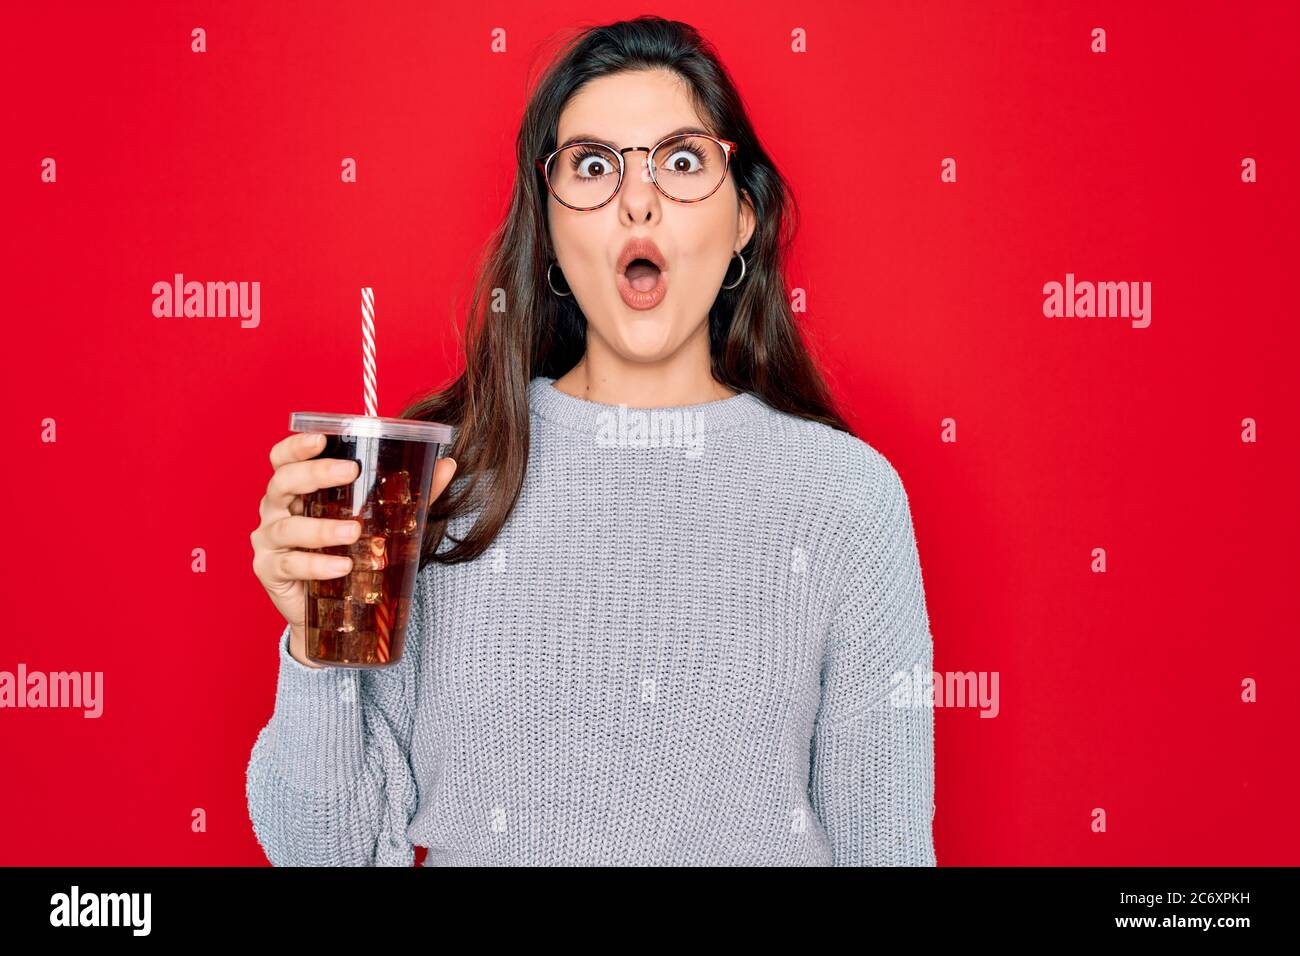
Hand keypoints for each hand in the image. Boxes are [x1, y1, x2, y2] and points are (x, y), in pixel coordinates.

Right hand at [249, 431, 456, 666]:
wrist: (330, 610)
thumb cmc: (348, 552)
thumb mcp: (379, 519)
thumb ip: (410, 494)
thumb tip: (447, 465)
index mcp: (295, 490)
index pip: (283, 459)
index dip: (296, 445)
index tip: (322, 438)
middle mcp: (275, 510)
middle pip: (282, 482)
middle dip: (315, 473)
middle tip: (351, 471)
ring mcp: (268, 542)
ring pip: (288, 527)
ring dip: (322, 528)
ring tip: (354, 532)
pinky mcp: (270, 572)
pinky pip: (291, 565)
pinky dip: (317, 565)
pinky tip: (342, 567)